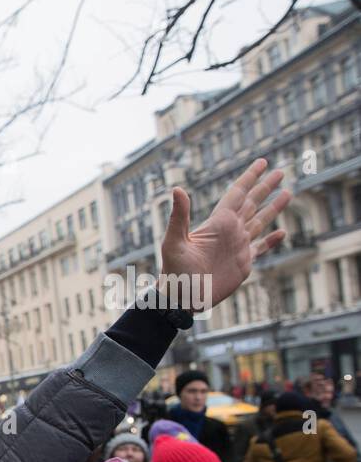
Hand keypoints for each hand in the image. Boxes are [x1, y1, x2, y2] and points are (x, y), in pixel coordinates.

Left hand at [160, 158, 290, 310]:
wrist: (182, 299)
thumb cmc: (174, 272)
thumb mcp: (174, 242)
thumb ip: (179, 217)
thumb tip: (177, 189)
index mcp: (218, 223)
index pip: (237, 193)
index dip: (250, 177)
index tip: (262, 162)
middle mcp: (230, 231)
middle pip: (252, 203)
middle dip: (265, 187)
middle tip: (280, 171)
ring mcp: (237, 246)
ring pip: (260, 222)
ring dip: (273, 208)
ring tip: (287, 193)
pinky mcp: (243, 263)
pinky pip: (261, 248)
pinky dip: (272, 240)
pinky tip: (282, 232)